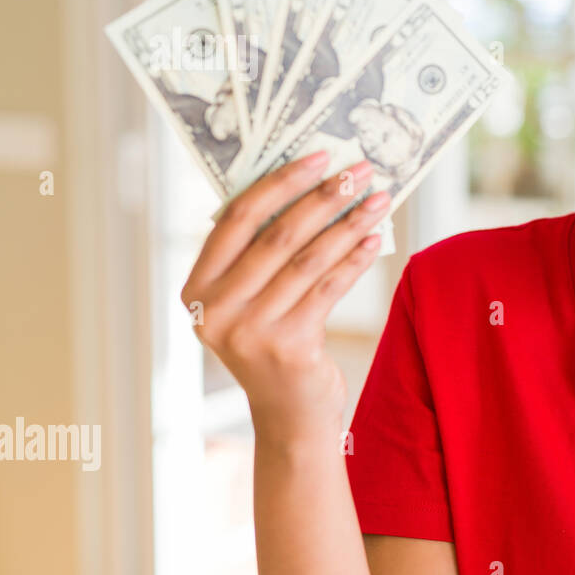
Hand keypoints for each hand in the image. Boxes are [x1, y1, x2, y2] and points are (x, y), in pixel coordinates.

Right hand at [179, 151, 391, 446]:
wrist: (291, 418)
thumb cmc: (276, 345)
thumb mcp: (253, 301)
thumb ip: (262, 256)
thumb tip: (312, 186)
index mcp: (197, 288)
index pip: (236, 219)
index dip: (279, 183)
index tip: (319, 156)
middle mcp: (215, 309)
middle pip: (276, 236)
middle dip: (322, 198)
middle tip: (358, 171)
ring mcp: (249, 331)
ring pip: (307, 260)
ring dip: (348, 225)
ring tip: (377, 200)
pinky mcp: (288, 348)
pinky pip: (328, 288)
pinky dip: (354, 259)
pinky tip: (374, 239)